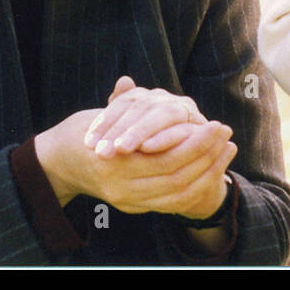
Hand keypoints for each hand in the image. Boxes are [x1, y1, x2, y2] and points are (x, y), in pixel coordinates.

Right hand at [37, 109, 236, 216]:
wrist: (61, 164)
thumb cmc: (83, 132)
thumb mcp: (100, 116)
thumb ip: (118, 102)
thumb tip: (126, 83)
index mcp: (114, 164)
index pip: (166, 159)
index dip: (196, 143)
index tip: (216, 124)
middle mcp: (121, 189)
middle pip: (176, 178)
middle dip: (206, 156)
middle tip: (227, 133)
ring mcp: (128, 202)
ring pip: (178, 192)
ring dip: (207, 171)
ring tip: (228, 148)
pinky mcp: (134, 207)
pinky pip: (173, 202)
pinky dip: (196, 186)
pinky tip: (214, 168)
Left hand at [83, 76, 205, 156]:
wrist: (184, 166)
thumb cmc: (150, 152)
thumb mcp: (128, 140)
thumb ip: (114, 125)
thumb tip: (93, 113)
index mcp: (145, 97)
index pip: (122, 103)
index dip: (105, 120)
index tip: (88, 142)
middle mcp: (164, 98)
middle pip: (140, 106)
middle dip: (119, 128)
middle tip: (101, 150)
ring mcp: (184, 108)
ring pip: (159, 114)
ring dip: (139, 132)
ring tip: (120, 149)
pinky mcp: (200, 124)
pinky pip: (181, 127)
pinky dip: (163, 137)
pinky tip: (147, 148)